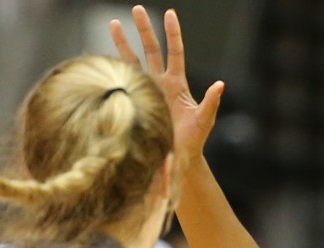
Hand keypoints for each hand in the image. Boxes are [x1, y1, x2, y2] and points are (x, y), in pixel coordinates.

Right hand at [110, 6, 223, 165]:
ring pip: (133, 61)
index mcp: (178, 83)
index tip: (169, 13)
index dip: (172, 33)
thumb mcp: (204, 119)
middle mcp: (161, 82)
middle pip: (151, 50)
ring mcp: (147, 91)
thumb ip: (211, 102)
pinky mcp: (137, 101)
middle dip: (144, 29)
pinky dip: (115, 69)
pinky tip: (103, 58)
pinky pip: (124, 82)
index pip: (175, 52)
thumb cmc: (194, 139)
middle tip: (136, 9)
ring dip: (122, 43)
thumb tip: (220, 85)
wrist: (177, 157)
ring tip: (113, 23)